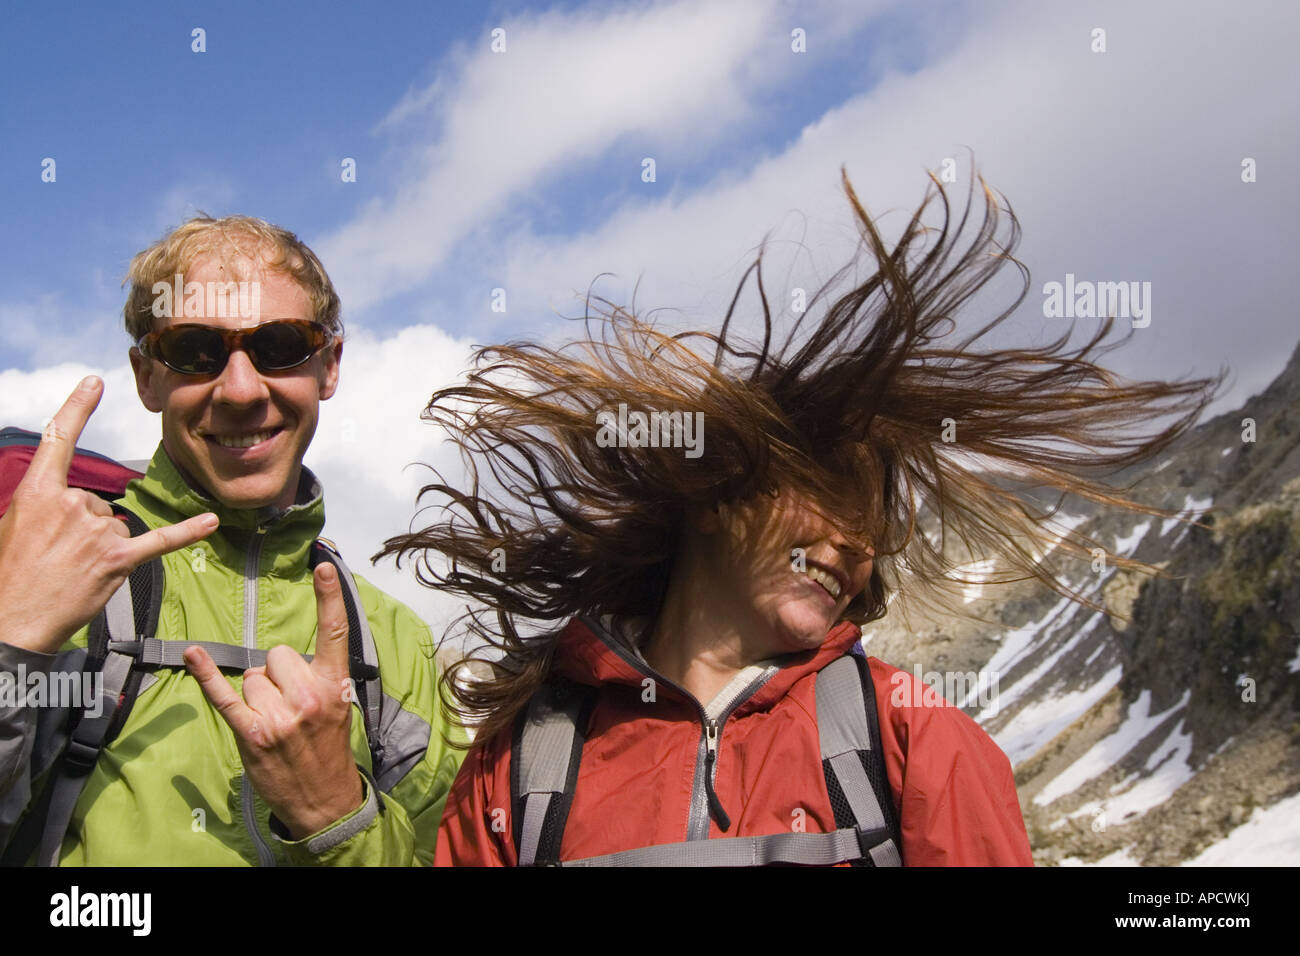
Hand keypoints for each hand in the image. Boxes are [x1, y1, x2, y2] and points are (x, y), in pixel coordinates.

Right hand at [0, 376, 218, 653]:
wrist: (13, 620)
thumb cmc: (11, 576)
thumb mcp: (15, 527)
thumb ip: (47, 506)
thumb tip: (71, 504)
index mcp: (38, 493)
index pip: (59, 440)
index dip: (77, 408)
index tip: (94, 382)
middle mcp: (71, 504)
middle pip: (96, 504)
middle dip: (82, 530)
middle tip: (56, 558)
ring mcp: (96, 532)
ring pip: (115, 527)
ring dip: (101, 549)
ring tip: (73, 571)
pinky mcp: (117, 559)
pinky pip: (159, 541)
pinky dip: (187, 532)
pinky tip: (212, 522)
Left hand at [185, 562, 364, 839]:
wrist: (325, 799)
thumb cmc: (328, 748)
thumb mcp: (339, 708)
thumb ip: (316, 678)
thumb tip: (277, 661)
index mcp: (334, 685)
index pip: (334, 633)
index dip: (329, 598)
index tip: (321, 566)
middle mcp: (308, 696)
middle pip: (275, 655)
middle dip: (275, 674)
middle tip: (288, 705)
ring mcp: (279, 715)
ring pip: (251, 677)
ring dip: (256, 696)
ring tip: (274, 723)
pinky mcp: (251, 732)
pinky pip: (225, 695)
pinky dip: (206, 675)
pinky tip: (193, 655)